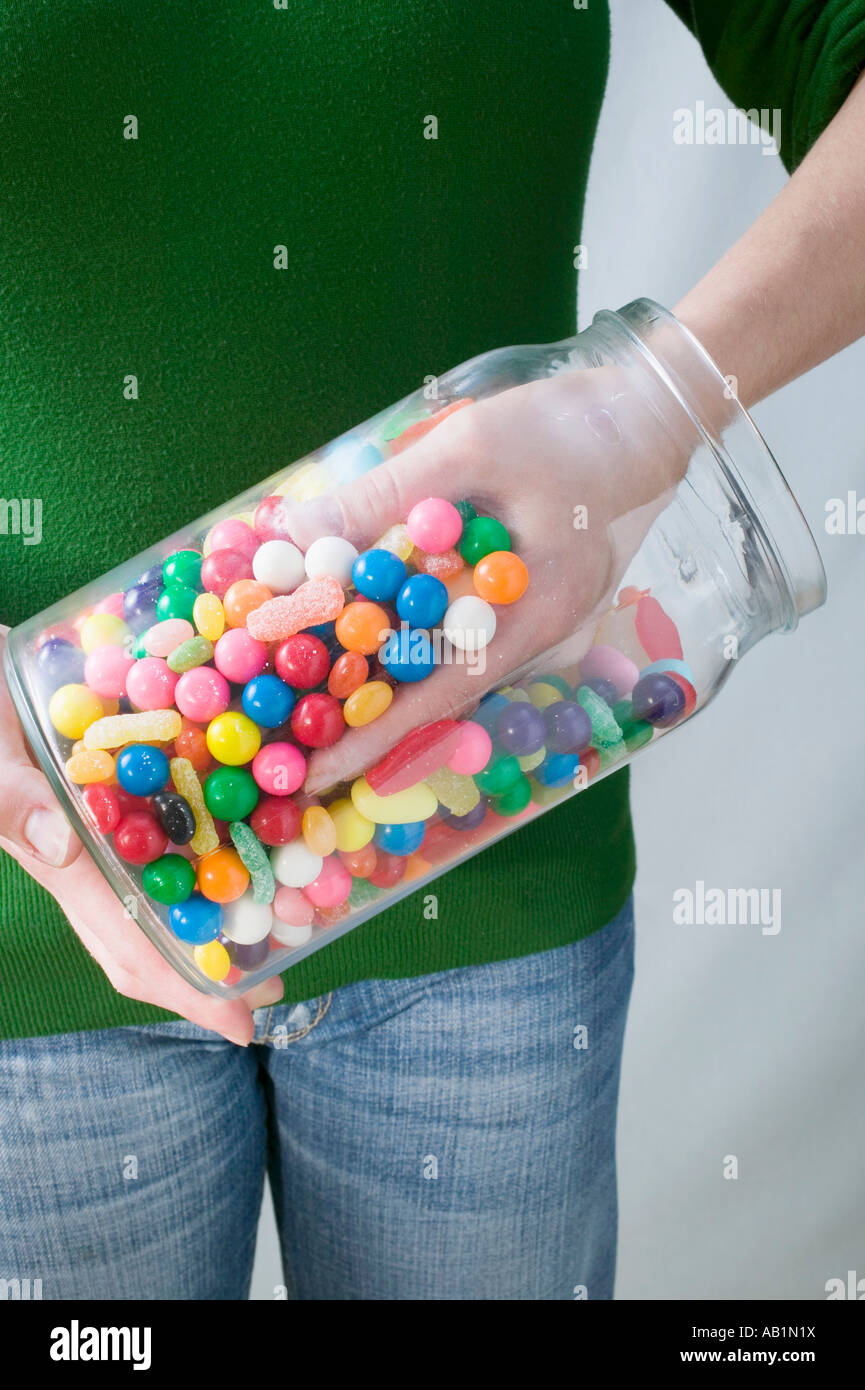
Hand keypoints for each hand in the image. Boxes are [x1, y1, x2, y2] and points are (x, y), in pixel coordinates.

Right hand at [0, 628, 282, 1043]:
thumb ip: (5, 794)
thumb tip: (61, 846)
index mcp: (59, 857)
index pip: (127, 942)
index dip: (184, 987)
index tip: (240, 1023)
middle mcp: (86, 849)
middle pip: (152, 932)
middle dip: (212, 965)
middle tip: (278, 984)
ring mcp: (102, 819)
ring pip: (164, 884)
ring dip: (217, 911)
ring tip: (279, 925)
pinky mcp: (116, 781)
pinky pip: (168, 824)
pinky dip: (209, 840)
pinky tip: (248, 835)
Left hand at [281, 367, 687, 792]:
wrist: (642, 415)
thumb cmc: (568, 429)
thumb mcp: (470, 449)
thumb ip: (385, 495)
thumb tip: (297, 531)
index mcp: (534, 616)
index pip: (441, 696)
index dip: (375, 736)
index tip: (318, 768)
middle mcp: (532, 634)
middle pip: (434, 697)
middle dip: (363, 727)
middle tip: (296, 760)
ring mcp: (528, 619)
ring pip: (441, 667)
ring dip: (378, 689)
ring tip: (308, 712)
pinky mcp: (517, 597)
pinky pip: (453, 632)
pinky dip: (401, 640)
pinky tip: (353, 643)